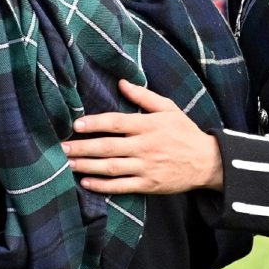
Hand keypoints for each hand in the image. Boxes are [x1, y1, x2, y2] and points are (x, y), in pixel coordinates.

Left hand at [63, 80, 223, 193]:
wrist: (207, 162)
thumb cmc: (184, 132)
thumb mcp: (168, 108)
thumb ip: (144, 96)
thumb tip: (121, 82)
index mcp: (149, 125)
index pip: (117, 123)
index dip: (95, 123)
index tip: (75, 125)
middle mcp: (146, 146)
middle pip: (109, 147)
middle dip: (83, 147)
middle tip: (61, 148)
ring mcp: (147, 167)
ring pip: (112, 167)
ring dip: (88, 166)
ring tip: (68, 164)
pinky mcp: (149, 185)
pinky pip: (122, 186)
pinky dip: (103, 186)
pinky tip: (86, 183)